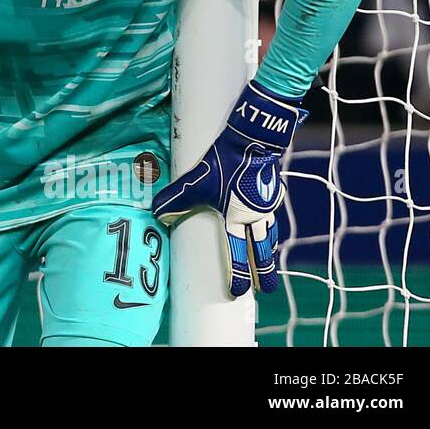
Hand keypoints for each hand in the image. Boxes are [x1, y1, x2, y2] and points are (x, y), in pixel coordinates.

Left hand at [151, 81, 308, 296]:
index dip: (238, 272)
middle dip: (264, 269)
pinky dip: (269, 223)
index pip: (238, 251)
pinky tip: (264, 220)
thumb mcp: (196, 180)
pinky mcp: (272, 189)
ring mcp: (268, 202)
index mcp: (239, 216)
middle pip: (263, 248)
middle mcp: (257, 214)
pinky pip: (271, 213)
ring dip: (268, 246)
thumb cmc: (225, 160)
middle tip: (267, 287)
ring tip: (267, 256)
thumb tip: (157, 213)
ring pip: (270, 231)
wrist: (253, 138)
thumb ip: (176, 198)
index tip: (237, 291)